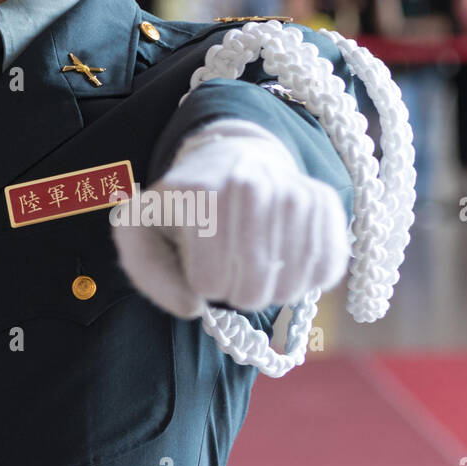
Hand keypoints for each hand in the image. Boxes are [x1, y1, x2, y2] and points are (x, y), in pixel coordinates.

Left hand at [112, 119, 348, 318]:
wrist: (230, 159)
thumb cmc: (182, 205)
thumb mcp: (141, 229)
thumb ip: (146, 271)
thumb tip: (192, 306)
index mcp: (200, 196)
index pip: (208, 285)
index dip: (200, 282)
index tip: (198, 258)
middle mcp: (250, 187)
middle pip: (251, 293)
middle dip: (234, 289)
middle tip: (227, 260)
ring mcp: (293, 193)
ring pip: (289, 289)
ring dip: (269, 286)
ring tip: (253, 256)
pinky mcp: (325, 203)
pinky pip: (325, 272)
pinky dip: (305, 278)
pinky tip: (284, 254)